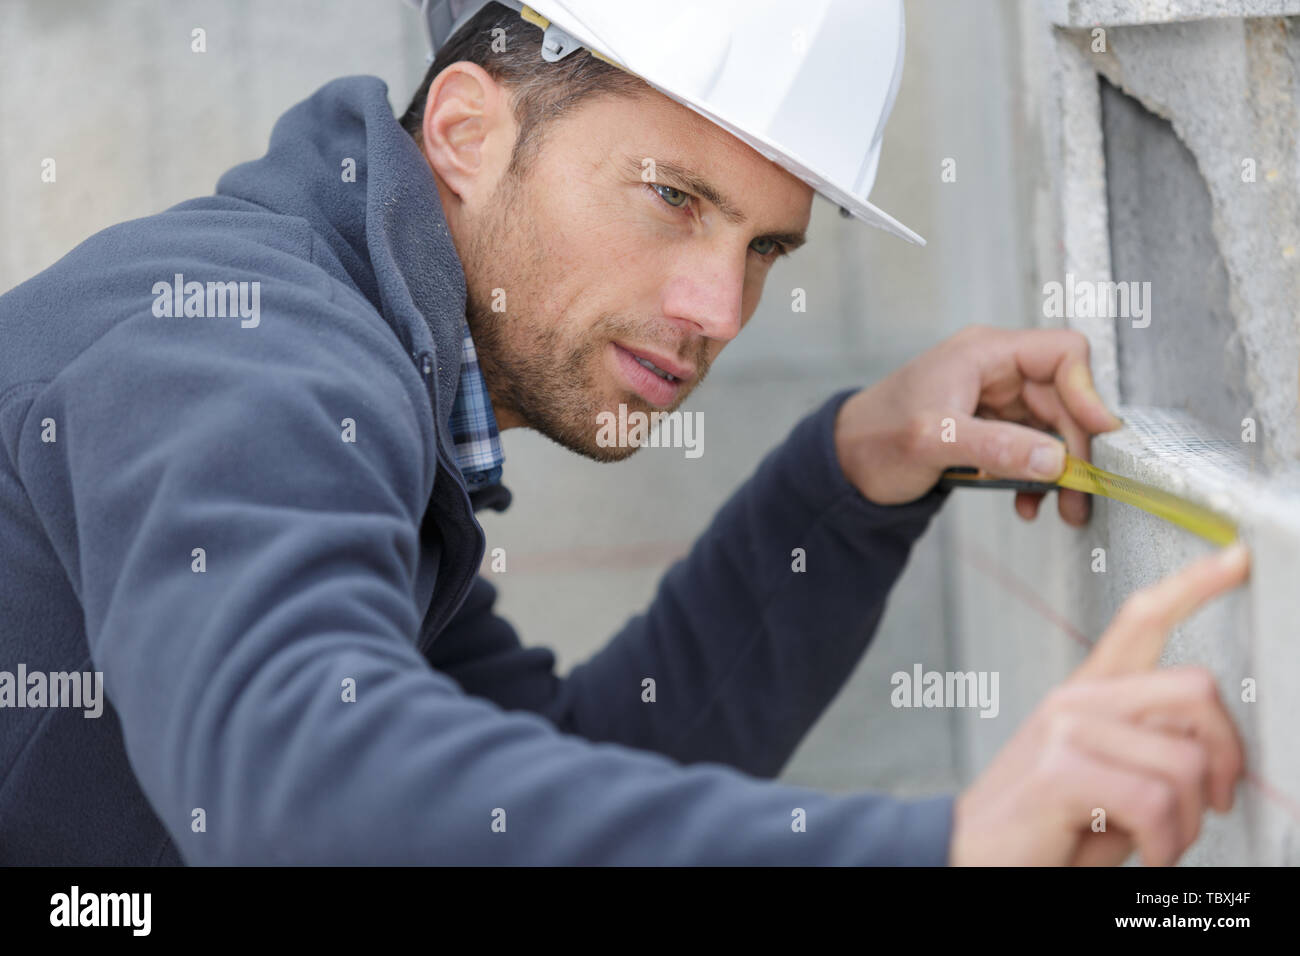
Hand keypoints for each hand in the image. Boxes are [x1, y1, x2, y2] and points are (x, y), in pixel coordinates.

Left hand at [833, 325, 1122, 524]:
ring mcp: (993, 400)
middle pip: (1064, 398)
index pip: (1062, 354)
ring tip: (1062, 511)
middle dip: (1076, 448)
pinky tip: (1027, 504)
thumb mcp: (933, 441)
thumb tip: (1057, 461)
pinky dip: (1035, 476)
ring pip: (1052, 428)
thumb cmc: (875, 439)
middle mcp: (994, 370)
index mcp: (984, 353)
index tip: (1099, 440)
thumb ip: (995, 447)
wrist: (843, 465)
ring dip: (1061, 470)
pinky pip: (1030, 448)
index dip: (1087, 393)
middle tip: (1081, 497)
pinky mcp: (989, 429)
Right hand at [949, 543, 1249, 865]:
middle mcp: (1074, 701)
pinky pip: (1155, 802)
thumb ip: (1150, 750)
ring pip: (1185, 762)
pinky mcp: (1058, 770)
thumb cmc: (1042, 831)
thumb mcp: (1107, 785)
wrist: (968, 861)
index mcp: (1087, 696)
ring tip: (1157, 843)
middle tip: (1213, 802)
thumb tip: (1204, 745)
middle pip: (1195, 691)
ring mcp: (1063, 729)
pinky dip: (1163, 844)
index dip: (1194, 585)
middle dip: (1227, 758)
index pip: (1142, 620)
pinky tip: (1140, 851)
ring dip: (1187, 824)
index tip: (1236, 558)